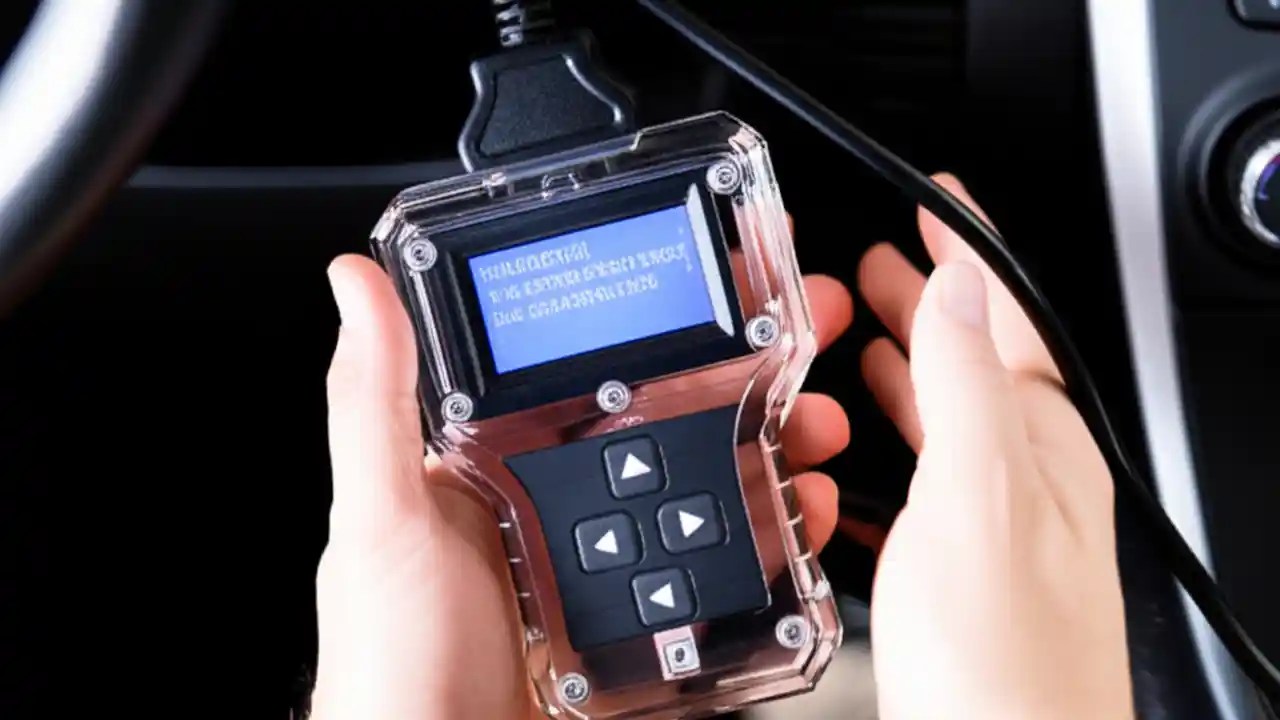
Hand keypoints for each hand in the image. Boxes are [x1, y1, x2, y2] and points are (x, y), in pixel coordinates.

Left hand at [308, 253, 853, 718]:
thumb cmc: (391, 666)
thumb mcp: (382, 519)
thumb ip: (374, 403)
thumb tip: (357, 284)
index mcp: (490, 466)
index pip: (584, 375)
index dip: (653, 330)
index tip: (710, 291)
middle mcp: (550, 506)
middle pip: (660, 427)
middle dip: (738, 385)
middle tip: (797, 353)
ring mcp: (596, 565)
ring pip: (697, 490)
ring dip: (765, 454)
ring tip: (810, 432)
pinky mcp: (633, 623)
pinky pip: (709, 570)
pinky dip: (761, 539)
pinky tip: (793, 518)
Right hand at [857, 174, 1132, 718]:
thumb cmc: (1004, 667)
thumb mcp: (980, 497)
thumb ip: (970, 383)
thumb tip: (957, 283)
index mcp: (1039, 447)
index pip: (1007, 316)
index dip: (968, 250)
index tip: (934, 199)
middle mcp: (1027, 482)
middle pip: (973, 362)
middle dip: (926, 303)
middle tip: (878, 261)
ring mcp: (995, 531)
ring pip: (947, 422)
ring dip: (905, 369)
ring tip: (865, 335)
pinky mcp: (960, 577)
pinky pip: (922, 485)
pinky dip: (889, 452)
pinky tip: (861, 459)